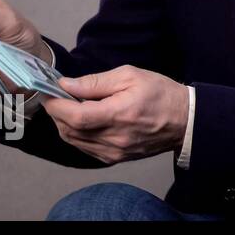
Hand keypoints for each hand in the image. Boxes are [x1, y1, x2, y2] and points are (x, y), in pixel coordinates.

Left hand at [42, 65, 188, 164]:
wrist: (185, 120)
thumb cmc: (161, 94)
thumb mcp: (131, 76)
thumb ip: (96, 82)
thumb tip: (67, 85)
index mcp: (119, 114)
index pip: (74, 116)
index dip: (55, 105)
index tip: (49, 93)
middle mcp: (115, 138)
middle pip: (69, 130)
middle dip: (57, 113)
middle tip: (58, 96)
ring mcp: (114, 151)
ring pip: (74, 141)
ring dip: (64, 124)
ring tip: (70, 107)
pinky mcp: (114, 158)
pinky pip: (84, 148)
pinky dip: (76, 134)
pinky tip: (83, 121)